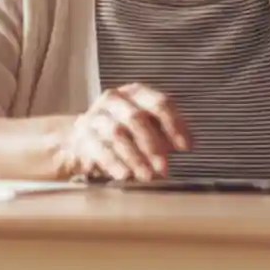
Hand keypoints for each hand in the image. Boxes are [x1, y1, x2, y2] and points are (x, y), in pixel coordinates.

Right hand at [61, 83, 190, 181]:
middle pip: (137, 118)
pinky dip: (114, 163)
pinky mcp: (82, 136)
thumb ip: (166, 130)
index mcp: (135, 93)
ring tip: (147, 176)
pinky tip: (125, 176)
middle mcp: (114, 99)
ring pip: (118, 134)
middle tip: (164, 168)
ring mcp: (96, 116)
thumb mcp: (146, 125)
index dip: (175, 125)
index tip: (186, 147)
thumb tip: (187, 144)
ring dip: (135, 158)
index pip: (160, 103)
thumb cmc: (122, 130)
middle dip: (153, 146)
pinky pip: (99, 149)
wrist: (81, 138)